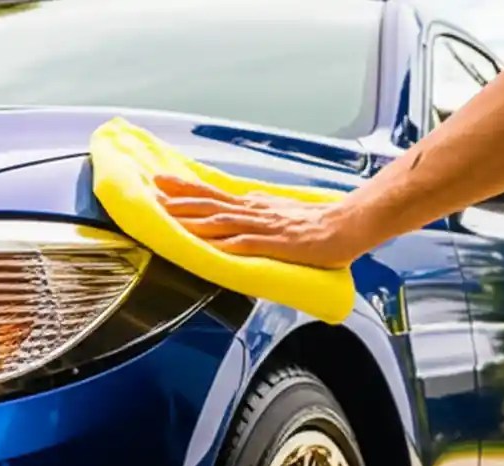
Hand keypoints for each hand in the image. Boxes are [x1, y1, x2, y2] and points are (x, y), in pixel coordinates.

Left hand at [154, 175, 362, 268]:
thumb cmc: (317, 221)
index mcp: (254, 205)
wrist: (349, 223)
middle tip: (154, 192)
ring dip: (195, 218)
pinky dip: (226, 243)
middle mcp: (255, 211)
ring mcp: (265, 226)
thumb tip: (236, 210)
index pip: (213, 194)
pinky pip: (247, 243)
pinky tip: (209, 244)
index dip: (186, 189)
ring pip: (223, 220)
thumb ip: (257, 212)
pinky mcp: (278, 243)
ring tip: (170, 216)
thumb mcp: (279, 211)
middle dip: (181, 198)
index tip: (161, 182)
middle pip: (211, 202)